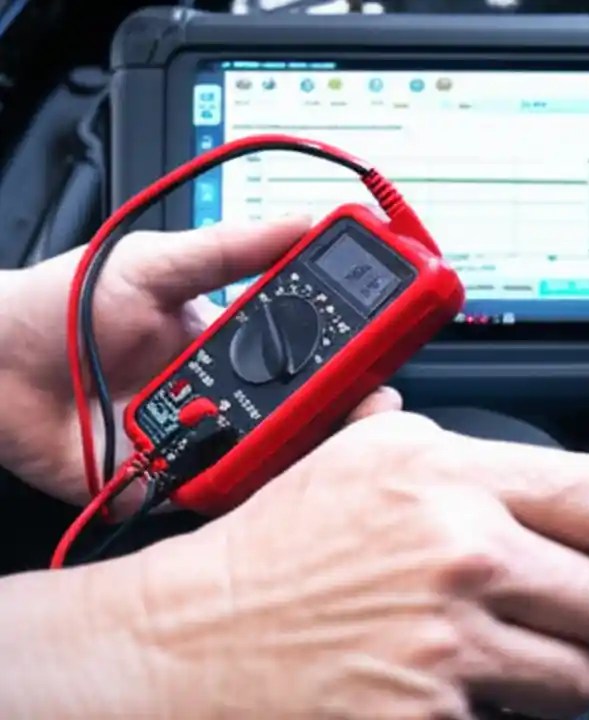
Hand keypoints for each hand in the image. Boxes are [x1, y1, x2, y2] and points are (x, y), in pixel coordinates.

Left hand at [0, 217, 398, 507]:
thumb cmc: (59, 308)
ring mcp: (200, 444)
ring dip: (309, 449)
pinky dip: (250, 485)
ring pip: (273, 458)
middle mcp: (225, 399)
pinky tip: (274, 467)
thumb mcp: (158, 262)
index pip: (308, 354)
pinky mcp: (166, 487)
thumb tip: (303, 221)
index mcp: (232, 347)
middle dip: (347, 410)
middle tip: (377, 401)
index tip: (388, 344)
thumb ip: (233, 248)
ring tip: (335, 433)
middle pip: (303, 413)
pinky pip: (222, 494)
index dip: (350, 355)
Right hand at [119, 411, 588, 718]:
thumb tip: (497, 446)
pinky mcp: (431, 719)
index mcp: (449, 478)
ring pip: (582, 679)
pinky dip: (497, 717)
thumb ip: (436, 440)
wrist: (189, 643)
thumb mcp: (352, 455)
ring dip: (560, 679)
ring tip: (516, 666)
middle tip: (568, 625)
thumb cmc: (269, 553)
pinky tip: (454, 693)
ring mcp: (448, 644)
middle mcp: (459, 553)